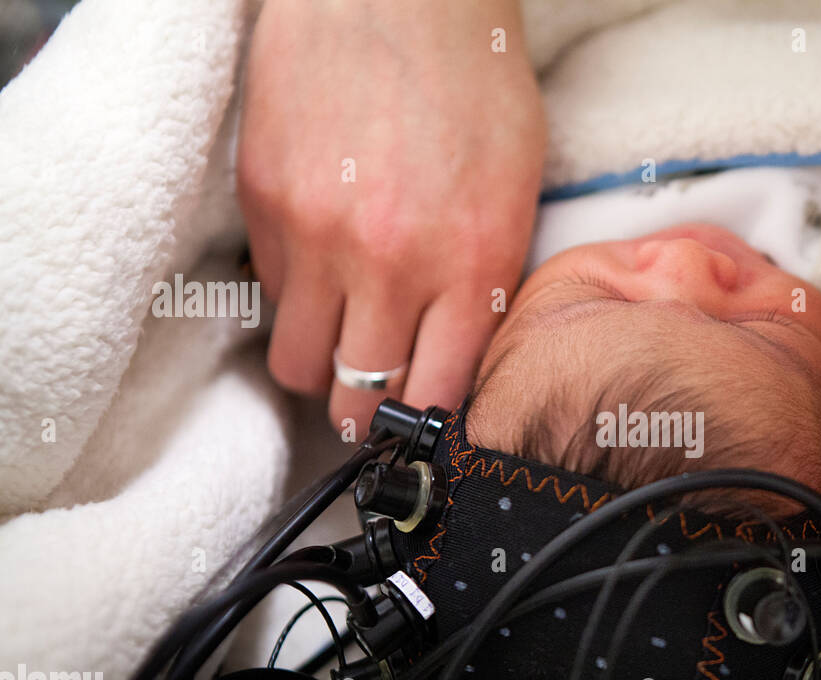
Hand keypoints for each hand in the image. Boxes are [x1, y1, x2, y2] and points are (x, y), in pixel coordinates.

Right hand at [238, 0, 545, 430]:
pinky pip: (272, 296)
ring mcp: (319, 236)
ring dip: (323, 365)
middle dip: (368, 411)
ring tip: (342, 336)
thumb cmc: (471, 78)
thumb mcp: (517, 190)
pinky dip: (296, 298)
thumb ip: (488, 280)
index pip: (437, 395)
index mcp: (470, 263)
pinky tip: (322, 264)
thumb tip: (460, 355)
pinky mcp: (264, 203)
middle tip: (374, 397)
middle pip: (359, 399)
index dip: (427, 421)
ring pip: (301, 365)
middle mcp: (391, 263)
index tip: (421, 422)